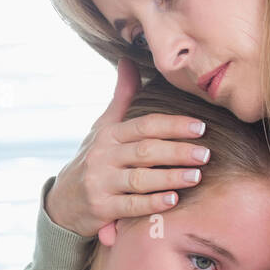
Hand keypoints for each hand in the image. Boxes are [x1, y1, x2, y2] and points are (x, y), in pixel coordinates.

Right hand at [45, 58, 212, 236]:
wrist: (64, 201)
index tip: (200, 127)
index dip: (173, 125)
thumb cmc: (94, 160)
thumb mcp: (103, 128)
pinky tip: (174, 200)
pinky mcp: (101, 208)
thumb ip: (122, 98)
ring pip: (140, 179)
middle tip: (206, 154)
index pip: (144, 126)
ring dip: (170, 178)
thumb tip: (128, 60)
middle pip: (145, 151)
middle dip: (177, 152)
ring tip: (196, 176)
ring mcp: (101, 183)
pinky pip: (131, 206)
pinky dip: (153, 203)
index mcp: (109, 135)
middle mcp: (103, 157)